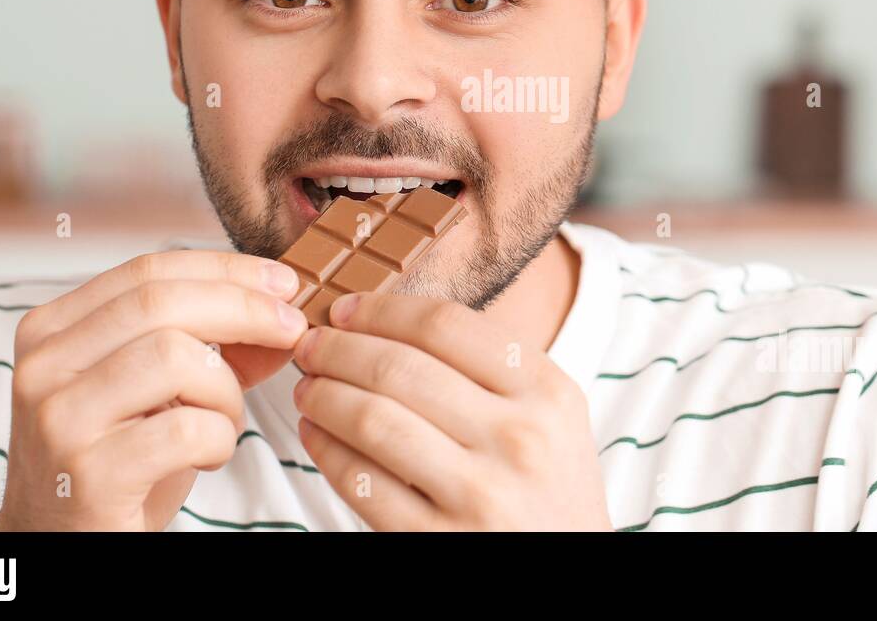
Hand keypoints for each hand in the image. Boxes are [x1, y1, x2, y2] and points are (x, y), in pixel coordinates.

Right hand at [0, 251, 307, 530]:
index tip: (283, 282)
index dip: (226, 270)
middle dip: (244, 309)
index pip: (148, 271)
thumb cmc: (117, 464)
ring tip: (225, 420)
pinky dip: (219, 438)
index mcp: (53, 330)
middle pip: (161, 302)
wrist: (63, 545)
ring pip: (174, 357)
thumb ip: (212, 346)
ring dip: (226, 388)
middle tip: (291, 329)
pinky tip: (209, 455)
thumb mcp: (159, 390)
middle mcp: (44, 366)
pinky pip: (185, 429)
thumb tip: (283, 310)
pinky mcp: (87, 474)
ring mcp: (59, 419)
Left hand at [291, 292, 612, 530]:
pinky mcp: (439, 540)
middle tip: (309, 345)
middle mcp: (518, 437)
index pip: (445, 325)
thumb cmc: (546, 483)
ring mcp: (480, 493)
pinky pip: (362, 483)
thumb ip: (488, 368)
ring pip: (373, 419)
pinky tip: (316, 435)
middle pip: (399, 368)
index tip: (346, 309)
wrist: (568, 565)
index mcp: (546, 390)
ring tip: (308, 388)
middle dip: (337, 349)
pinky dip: (325, 450)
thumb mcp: (549, 414)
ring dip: (323, 395)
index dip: (381, 311)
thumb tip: (385, 322)